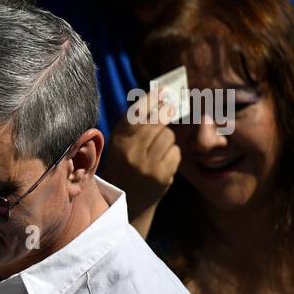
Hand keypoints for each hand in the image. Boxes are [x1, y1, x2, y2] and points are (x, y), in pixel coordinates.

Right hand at [103, 88, 181, 221]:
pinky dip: (173, 154)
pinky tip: (163, 161)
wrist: (129, 202)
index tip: (163, 91)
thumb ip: (134, 124)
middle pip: (157, 123)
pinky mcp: (161, 176)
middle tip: (170, 109)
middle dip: (165, 115)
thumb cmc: (126, 166)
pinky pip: (175, 152)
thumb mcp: (121, 145)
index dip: (151, 100)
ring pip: (168, 136)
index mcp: (117, 143)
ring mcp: (146, 165)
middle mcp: (130, 153)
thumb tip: (158, 95)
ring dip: (168, 139)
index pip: (136, 114)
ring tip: (158, 148)